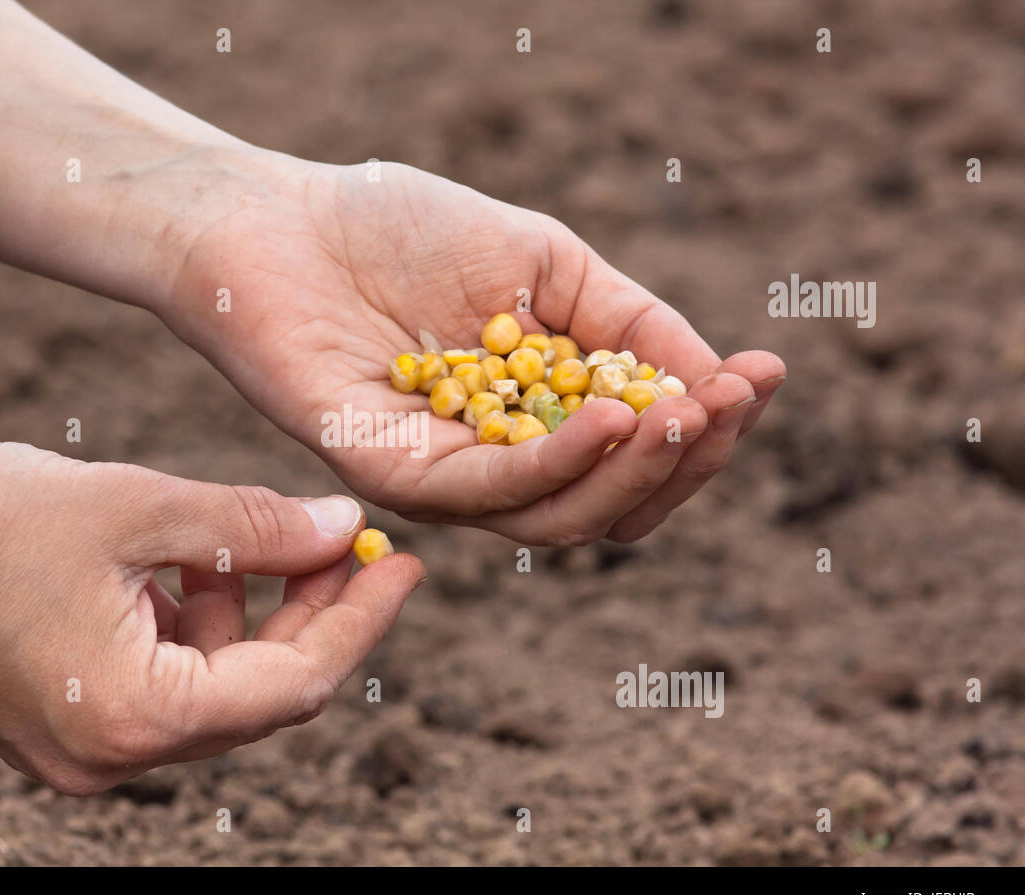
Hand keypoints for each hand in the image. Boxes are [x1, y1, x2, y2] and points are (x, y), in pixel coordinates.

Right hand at [0, 436, 423, 793]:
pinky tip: (192, 561)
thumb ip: (256, 525)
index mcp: (137, 720)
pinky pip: (162, 683)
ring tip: (261, 535)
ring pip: (212, 687)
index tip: (407, 563)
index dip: (361, 620)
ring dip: (250, 613)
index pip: (293, 685)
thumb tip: (345, 526)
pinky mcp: (64, 726)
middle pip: (258, 694)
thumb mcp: (141, 507)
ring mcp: (85, 751)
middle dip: (313, 614)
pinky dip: (192, 625)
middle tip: (353, 544)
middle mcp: (114, 759)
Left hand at [151, 149, 785, 544]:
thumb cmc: (407, 233)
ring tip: (685, 413)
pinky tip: (613, 419)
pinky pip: (492, 493)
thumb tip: (722, 381)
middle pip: (613, 506)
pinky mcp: (395, 477)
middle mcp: (499, 465)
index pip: (638, 457)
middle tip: (726, 406)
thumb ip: (629, 323)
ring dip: (637, 472)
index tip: (764, 377)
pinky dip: (563, 463)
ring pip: (563, 517)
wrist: (284, 223)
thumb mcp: (551, 264)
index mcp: (539, 421)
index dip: (708, 429)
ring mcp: (448, 479)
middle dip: (684, 462)